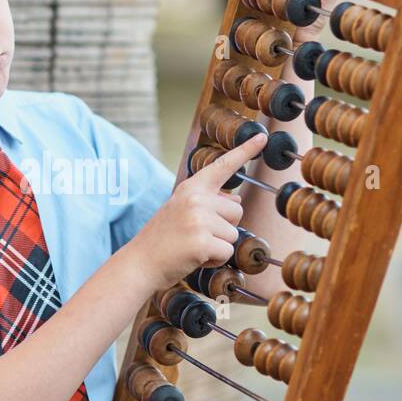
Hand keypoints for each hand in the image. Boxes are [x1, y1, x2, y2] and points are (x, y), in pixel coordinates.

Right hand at [134, 135, 267, 292]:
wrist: (140, 263)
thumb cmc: (162, 238)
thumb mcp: (181, 209)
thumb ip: (207, 200)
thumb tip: (238, 198)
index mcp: (191, 187)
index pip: (223, 166)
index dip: (245, 151)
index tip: (261, 137)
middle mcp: (196, 198)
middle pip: (237, 210)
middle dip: (224, 226)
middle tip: (195, 234)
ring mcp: (199, 219)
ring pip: (233, 233)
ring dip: (218, 245)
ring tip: (193, 246)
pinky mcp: (202, 242)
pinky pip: (227, 252)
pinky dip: (215, 260)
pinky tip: (195, 258)